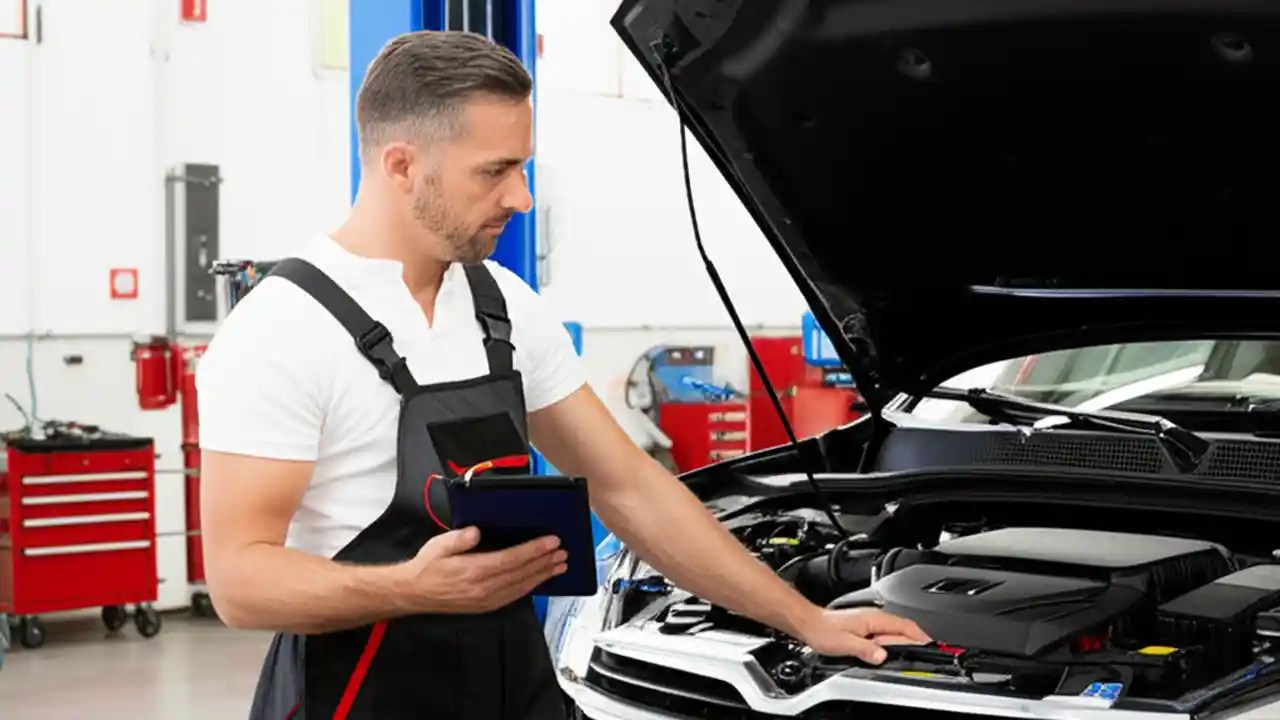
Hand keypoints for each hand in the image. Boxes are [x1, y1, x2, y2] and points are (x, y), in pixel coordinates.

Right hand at [400, 527, 566, 613]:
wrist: (413, 594)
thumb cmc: (427, 567)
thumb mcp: (440, 545)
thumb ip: (461, 538)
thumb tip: (478, 531)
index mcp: (474, 571)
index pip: (512, 559)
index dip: (534, 550)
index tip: (552, 541)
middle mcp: (484, 588)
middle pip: (522, 573)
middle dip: (545, 562)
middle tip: (563, 553)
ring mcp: (486, 600)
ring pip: (521, 586)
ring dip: (542, 575)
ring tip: (560, 566)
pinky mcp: (485, 606)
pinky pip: (513, 596)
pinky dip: (529, 587)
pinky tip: (539, 580)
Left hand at [795, 607, 930, 664]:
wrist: (810, 624)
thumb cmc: (824, 630)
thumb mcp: (845, 643)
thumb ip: (866, 650)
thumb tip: (882, 655)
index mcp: (874, 619)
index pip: (904, 625)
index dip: (920, 635)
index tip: (931, 643)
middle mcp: (874, 617)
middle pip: (903, 628)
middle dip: (915, 640)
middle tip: (924, 652)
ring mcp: (870, 621)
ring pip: (895, 631)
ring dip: (904, 641)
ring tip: (911, 653)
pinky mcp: (866, 626)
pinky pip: (886, 633)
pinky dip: (893, 641)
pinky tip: (891, 650)